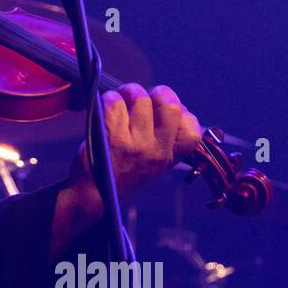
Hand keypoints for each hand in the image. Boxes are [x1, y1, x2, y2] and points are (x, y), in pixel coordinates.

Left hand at [66, 84, 201, 220]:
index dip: (182, 112)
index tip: (164, 112)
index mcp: (169, 157)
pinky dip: (109, 99)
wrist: (94, 194)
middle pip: (170, 106)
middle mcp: (156, 151)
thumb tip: (170, 103)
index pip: (193, 129)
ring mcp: (135, 145)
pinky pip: (114, 102)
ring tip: (121, 101)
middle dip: (157, 93)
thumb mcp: (154, 162)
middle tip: (143, 98)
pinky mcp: (111, 138)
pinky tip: (106, 108)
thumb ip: (167, 138)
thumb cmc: (123, 171)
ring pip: (140, 98)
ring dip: (128, 93)